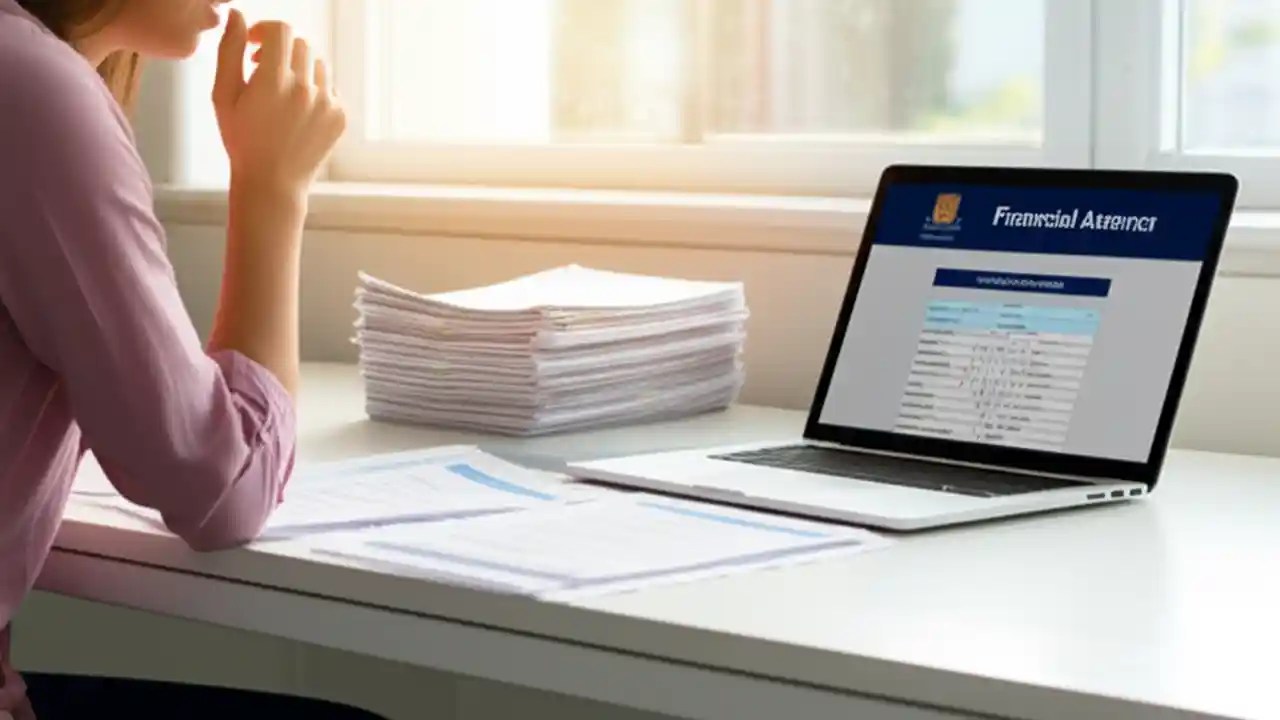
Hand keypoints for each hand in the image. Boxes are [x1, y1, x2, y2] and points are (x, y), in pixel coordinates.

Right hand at [212, 11, 346, 194]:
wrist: (272, 182)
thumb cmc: (241, 139)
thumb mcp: (224, 95)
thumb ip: (230, 51)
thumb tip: (238, 16)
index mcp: (274, 80)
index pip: (281, 30)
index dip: (267, 31)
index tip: (257, 46)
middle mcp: (306, 89)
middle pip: (301, 45)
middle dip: (282, 51)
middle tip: (264, 70)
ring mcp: (327, 103)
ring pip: (318, 65)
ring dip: (300, 70)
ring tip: (282, 93)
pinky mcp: (340, 117)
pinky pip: (331, 88)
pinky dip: (316, 92)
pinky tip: (298, 113)